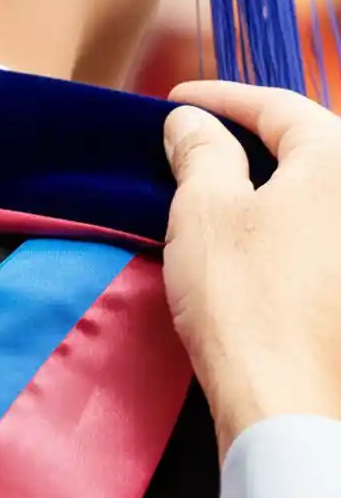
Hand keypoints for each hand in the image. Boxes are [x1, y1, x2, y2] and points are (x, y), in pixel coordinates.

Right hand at [162, 81, 340, 458]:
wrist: (286, 399)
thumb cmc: (244, 297)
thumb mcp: (204, 209)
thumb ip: (199, 150)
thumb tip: (191, 122)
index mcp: (340, 158)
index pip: (277, 105)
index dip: (219, 98)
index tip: (173, 101)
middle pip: (307, 143)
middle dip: (247, 135)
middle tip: (193, 139)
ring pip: (316, 188)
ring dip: (266, 179)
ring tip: (214, 185)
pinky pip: (322, 228)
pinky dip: (284, 218)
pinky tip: (248, 236)